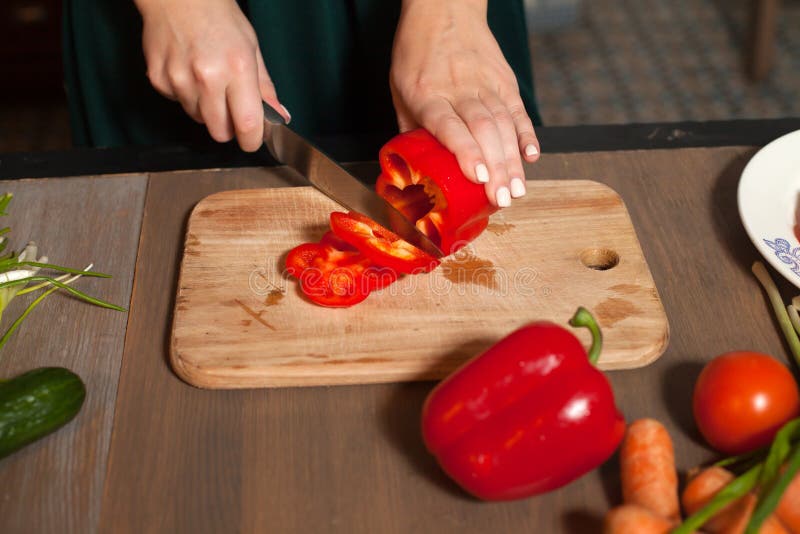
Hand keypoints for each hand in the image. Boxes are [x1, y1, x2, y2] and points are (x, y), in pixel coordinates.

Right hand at [135, 0, 289, 150]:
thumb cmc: (218, 16)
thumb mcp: (251, 48)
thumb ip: (264, 87)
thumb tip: (279, 115)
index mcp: (237, 68)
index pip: (247, 124)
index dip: (251, 140)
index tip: (252, 140)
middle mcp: (207, 76)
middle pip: (219, 132)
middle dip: (228, 128)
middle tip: (230, 109)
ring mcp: (179, 79)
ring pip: (198, 119)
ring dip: (206, 109)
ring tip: (207, 79)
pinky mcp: (158, 79)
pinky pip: (178, 103)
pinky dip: (186, 95)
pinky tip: (188, 71)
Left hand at [390, 0, 539, 207]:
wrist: (444, 7)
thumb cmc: (416, 53)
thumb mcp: (399, 90)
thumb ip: (410, 129)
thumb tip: (414, 169)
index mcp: (427, 93)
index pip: (449, 125)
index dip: (465, 151)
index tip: (477, 176)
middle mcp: (459, 88)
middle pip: (483, 130)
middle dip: (495, 168)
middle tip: (502, 199)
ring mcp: (485, 83)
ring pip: (504, 124)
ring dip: (512, 160)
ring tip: (517, 189)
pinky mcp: (504, 80)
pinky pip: (517, 110)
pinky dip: (527, 135)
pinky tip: (531, 157)